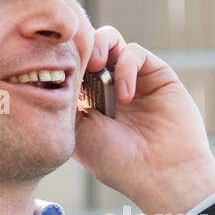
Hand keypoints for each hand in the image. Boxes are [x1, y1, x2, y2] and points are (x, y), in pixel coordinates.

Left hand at [71, 23, 214, 214]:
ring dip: (98, 48)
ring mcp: (132, 78)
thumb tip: (56, 67)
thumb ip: (67, 98)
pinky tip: (124, 96)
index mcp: (86, 101)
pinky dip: (125, 67)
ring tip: (95, 67)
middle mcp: (108, 87)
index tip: (54, 72)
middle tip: (77, 66)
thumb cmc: (116, 161)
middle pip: (86, 47)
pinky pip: (134, 52)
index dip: (60, 62)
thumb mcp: (77, 132)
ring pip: (109, 41)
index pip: (68, 66)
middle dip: (78, 49)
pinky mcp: (156, 73)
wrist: (160, 174)